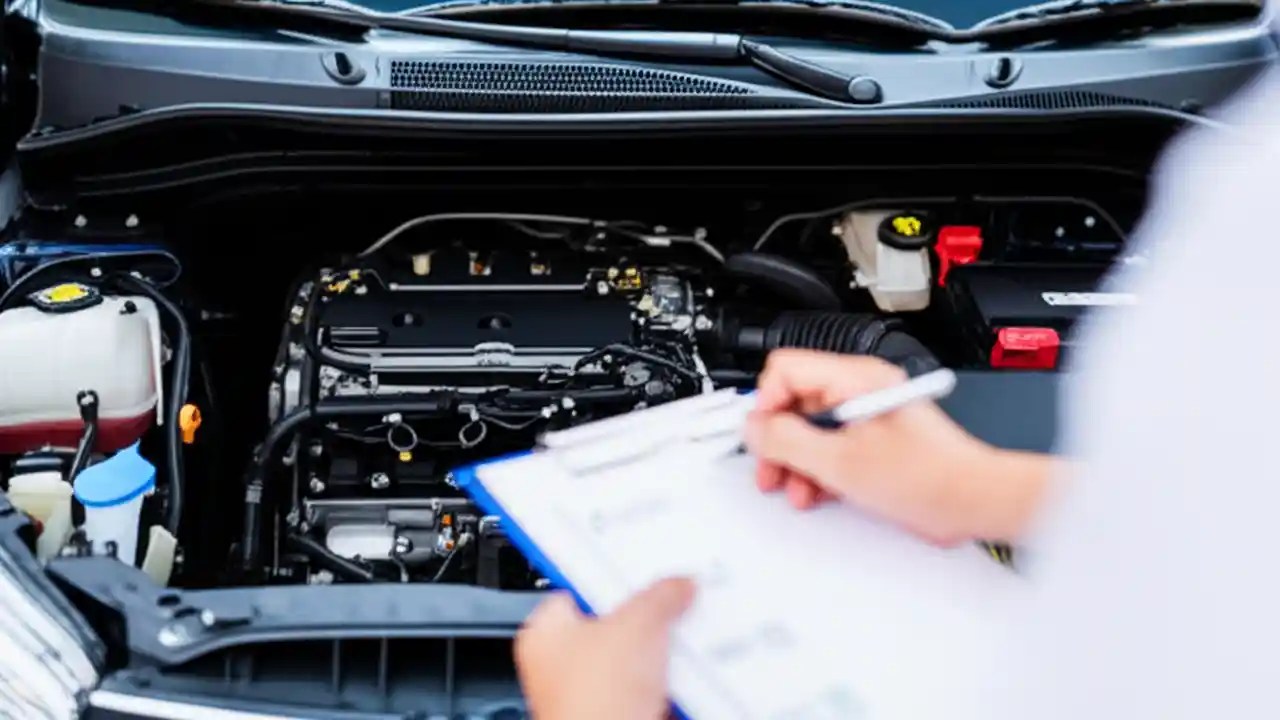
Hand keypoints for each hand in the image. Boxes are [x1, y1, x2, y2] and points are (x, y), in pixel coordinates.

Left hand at [516, 578, 695, 719]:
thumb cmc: (594, 701)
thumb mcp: (637, 624)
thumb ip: (660, 596)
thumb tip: (678, 586)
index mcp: (544, 634)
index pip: (575, 590)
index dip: (610, 577)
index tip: (640, 569)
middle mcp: (561, 668)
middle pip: (612, 626)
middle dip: (646, 617)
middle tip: (674, 600)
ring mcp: (591, 697)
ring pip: (635, 662)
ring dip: (662, 653)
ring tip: (686, 637)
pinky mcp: (618, 717)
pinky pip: (651, 691)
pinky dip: (670, 684)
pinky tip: (688, 675)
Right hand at [744, 350, 1049, 544]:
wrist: (972, 499)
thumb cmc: (928, 476)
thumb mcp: (840, 462)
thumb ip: (788, 441)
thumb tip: (754, 428)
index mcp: (854, 378)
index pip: (786, 370)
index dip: (766, 406)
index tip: (762, 438)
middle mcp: (860, 388)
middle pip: (795, 400)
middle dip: (778, 439)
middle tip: (770, 469)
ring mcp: (868, 413)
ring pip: (811, 426)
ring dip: (796, 460)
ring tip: (795, 488)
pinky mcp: (875, 439)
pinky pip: (832, 443)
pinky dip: (819, 467)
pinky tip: (817, 491)